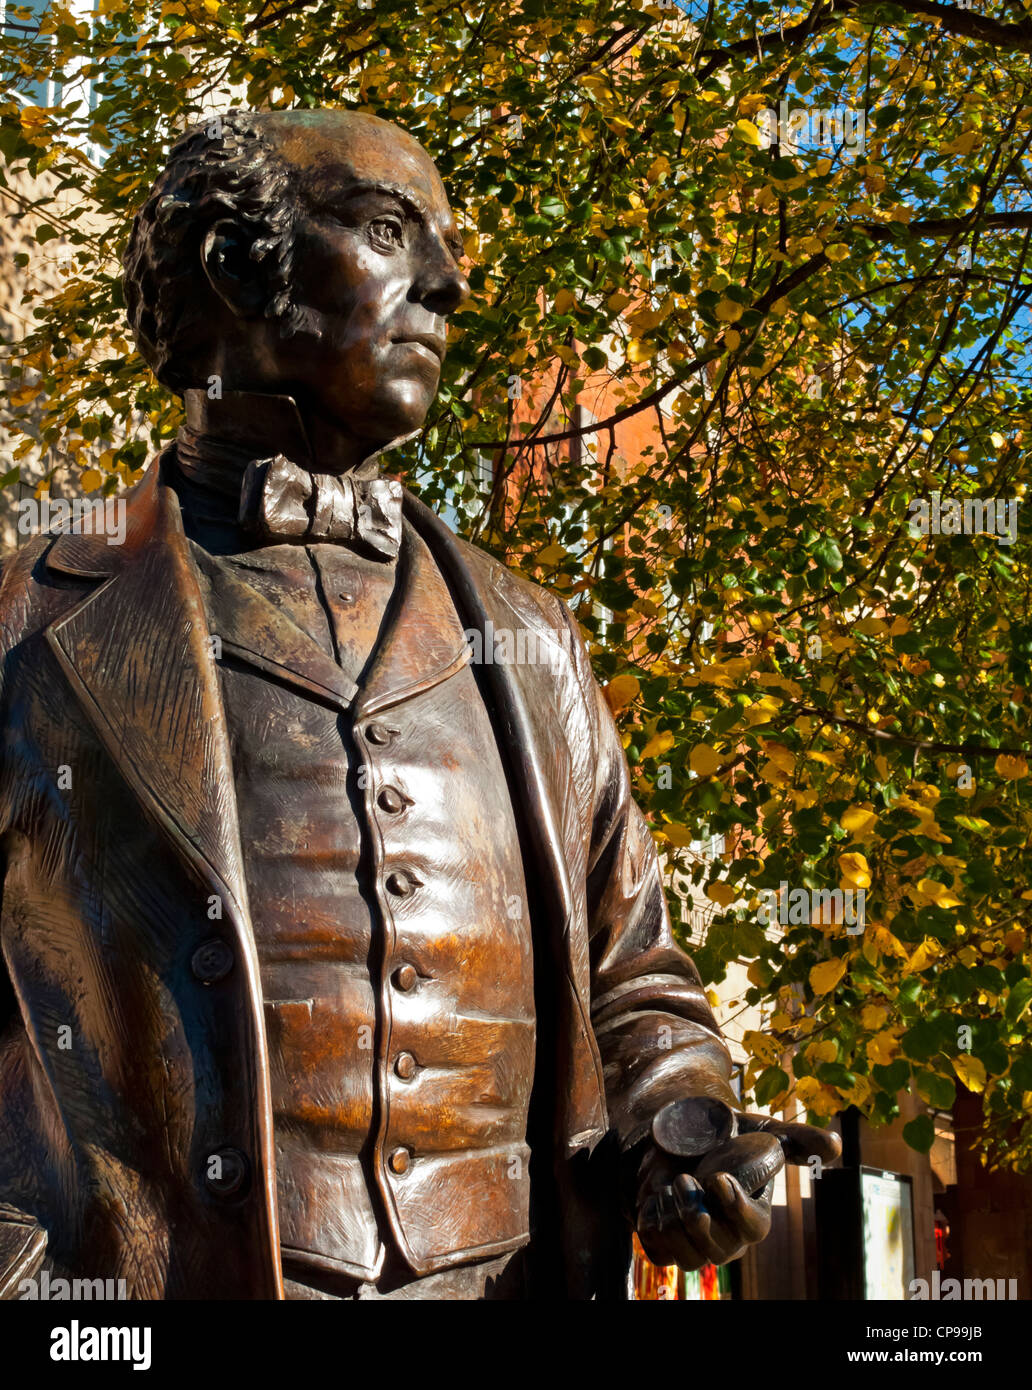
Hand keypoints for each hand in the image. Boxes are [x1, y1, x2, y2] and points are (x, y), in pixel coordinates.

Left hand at [633, 1110, 840, 1270]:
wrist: (678, 1135)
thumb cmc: (725, 1137)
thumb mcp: (759, 1130)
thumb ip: (796, 1138)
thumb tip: (836, 1144)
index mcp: (753, 1214)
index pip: (754, 1228)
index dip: (737, 1209)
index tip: (718, 1178)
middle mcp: (727, 1237)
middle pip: (718, 1251)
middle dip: (698, 1219)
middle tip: (685, 1179)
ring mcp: (696, 1244)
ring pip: (688, 1257)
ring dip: (674, 1221)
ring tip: (670, 1185)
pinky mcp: (666, 1243)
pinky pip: (658, 1253)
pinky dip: (653, 1226)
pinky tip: (655, 1198)